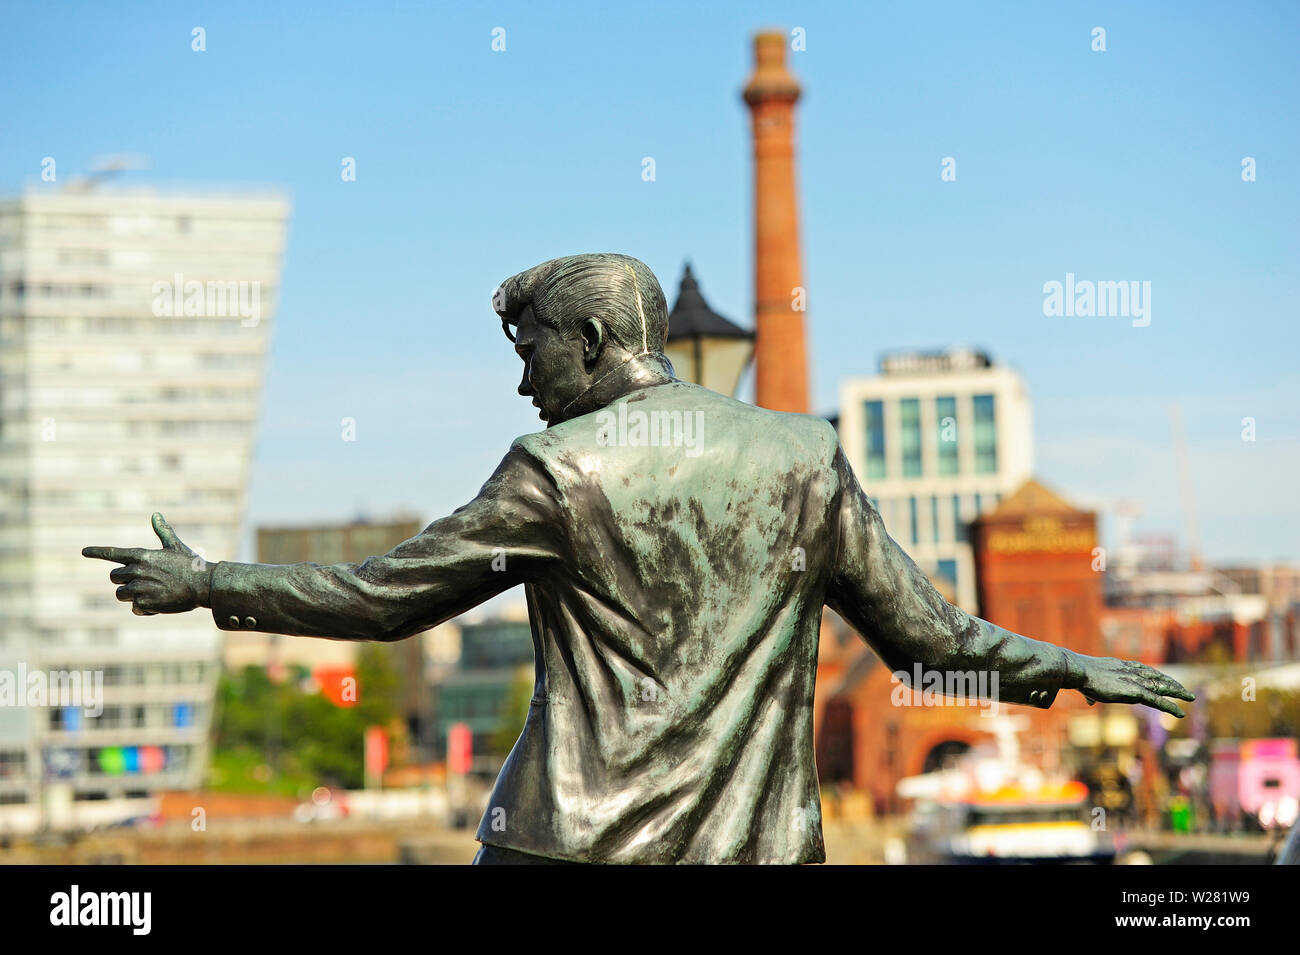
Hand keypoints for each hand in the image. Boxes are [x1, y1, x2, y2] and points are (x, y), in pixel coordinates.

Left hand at [82, 513, 212, 615]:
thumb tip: (155, 514)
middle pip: (114, 576)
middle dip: (125, 579)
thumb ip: (162, 531)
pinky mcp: (144, 603)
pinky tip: (160, 603)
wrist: (204, 585)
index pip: (113, 552)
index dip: (97, 551)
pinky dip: (144, 607)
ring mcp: (139, 587)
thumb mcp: (175, 547)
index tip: (84, 551)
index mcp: (142, 555)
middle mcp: (137, 570)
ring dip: (132, 595)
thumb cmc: (191, 565)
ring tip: (153, 592)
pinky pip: (134, 607)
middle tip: (145, 581)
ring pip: (120, 593)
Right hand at [1076, 656, 1194, 717]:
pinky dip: (1169, 706)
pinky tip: (1179, 712)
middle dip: (1171, 682)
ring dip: (1177, 692)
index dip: (1155, 675)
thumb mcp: (1087, 683)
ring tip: (1190, 697)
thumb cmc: (1077, 675)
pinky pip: (1157, 700)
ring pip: (1161, 686)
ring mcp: (1134, 681)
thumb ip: (1092, 693)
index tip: (1163, 678)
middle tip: (1183, 689)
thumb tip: (1089, 701)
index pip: (1142, 670)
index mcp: (1120, 666)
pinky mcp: (1134, 692)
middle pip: (1156, 676)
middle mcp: (1131, 671)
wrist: (1078, 670)